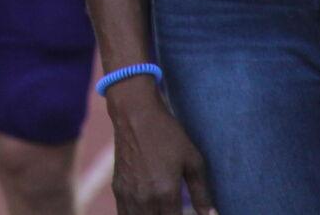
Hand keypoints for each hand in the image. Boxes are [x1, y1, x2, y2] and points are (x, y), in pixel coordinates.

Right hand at [106, 79, 215, 214]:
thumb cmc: (167, 135)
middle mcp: (145, 198)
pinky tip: (146, 211)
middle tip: (174, 210)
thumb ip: (202, 193)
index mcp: (166, 193)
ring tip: (162, 210)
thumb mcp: (192, 161)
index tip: (188, 213)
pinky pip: (124, 214)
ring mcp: (128, 195)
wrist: (135, 115)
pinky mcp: (118, 188)